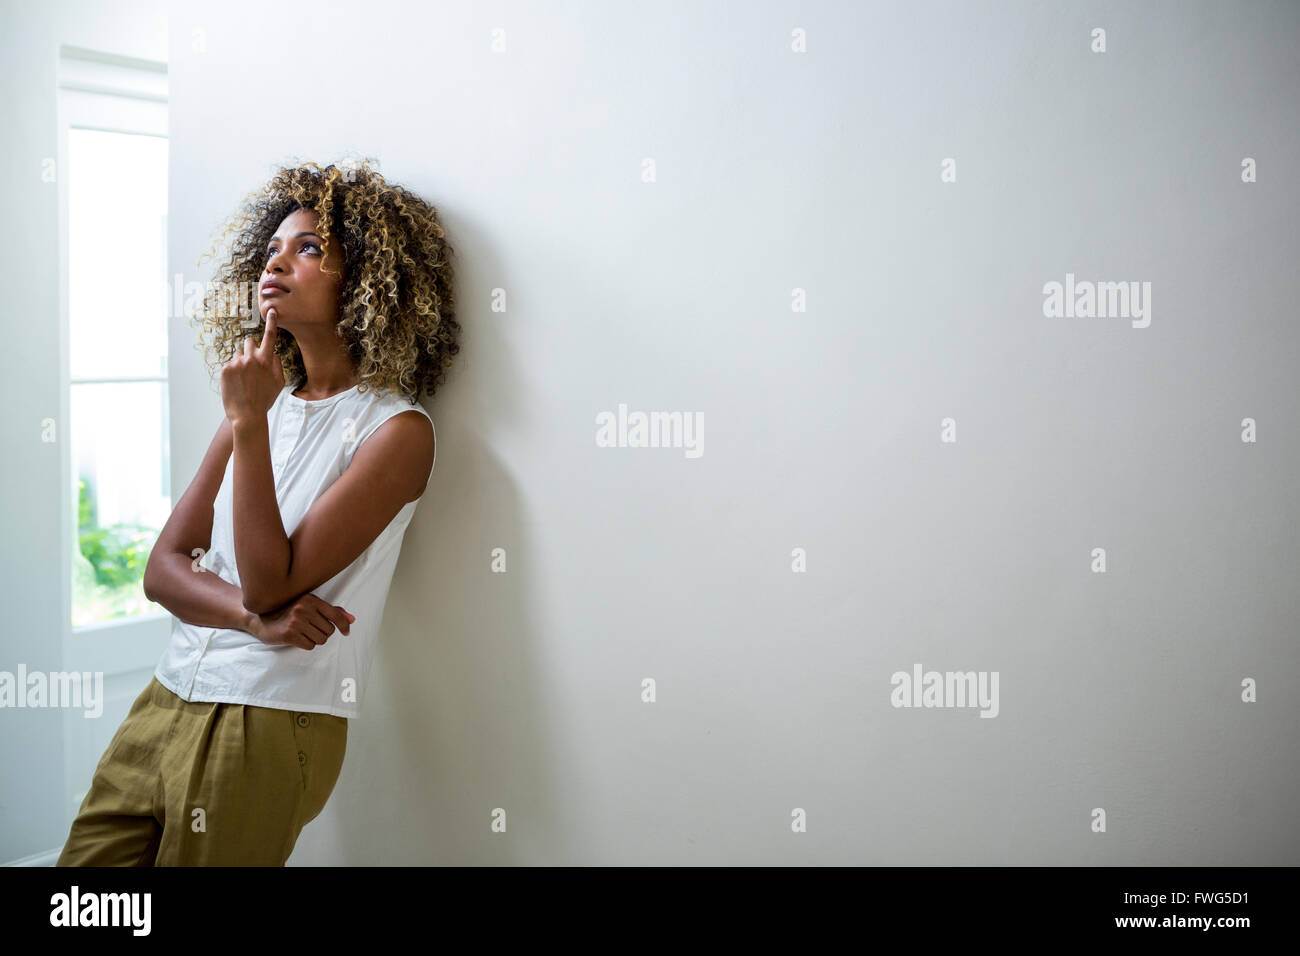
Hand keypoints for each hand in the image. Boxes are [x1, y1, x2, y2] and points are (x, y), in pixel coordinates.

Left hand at [221, 307, 284, 426]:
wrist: (247, 415)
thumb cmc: (264, 400)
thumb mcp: (278, 383)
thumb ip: (277, 365)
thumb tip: (273, 353)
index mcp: (266, 361)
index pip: (270, 337)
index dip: (272, 323)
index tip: (272, 312)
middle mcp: (251, 358)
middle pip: (249, 342)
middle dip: (250, 349)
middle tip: (251, 365)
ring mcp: (237, 363)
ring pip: (238, 354)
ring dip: (241, 362)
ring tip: (244, 381)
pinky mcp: (226, 369)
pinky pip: (230, 364)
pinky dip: (233, 372)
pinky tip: (237, 385)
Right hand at [249, 592, 355, 650]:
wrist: (260, 618)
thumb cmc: (288, 612)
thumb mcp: (309, 606)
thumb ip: (331, 611)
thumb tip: (352, 620)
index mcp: (311, 599)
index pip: (335, 615)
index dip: (344, 626)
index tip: (346, 632)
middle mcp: (304, 609)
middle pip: (329, 630)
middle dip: (323, 633)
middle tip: (311, 629)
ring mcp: (296, 622)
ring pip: (321, 639)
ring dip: (315, 639)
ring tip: (304, 633)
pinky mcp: (289, 634)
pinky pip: (310, 646)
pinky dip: (306, 644)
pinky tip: (297, 638)